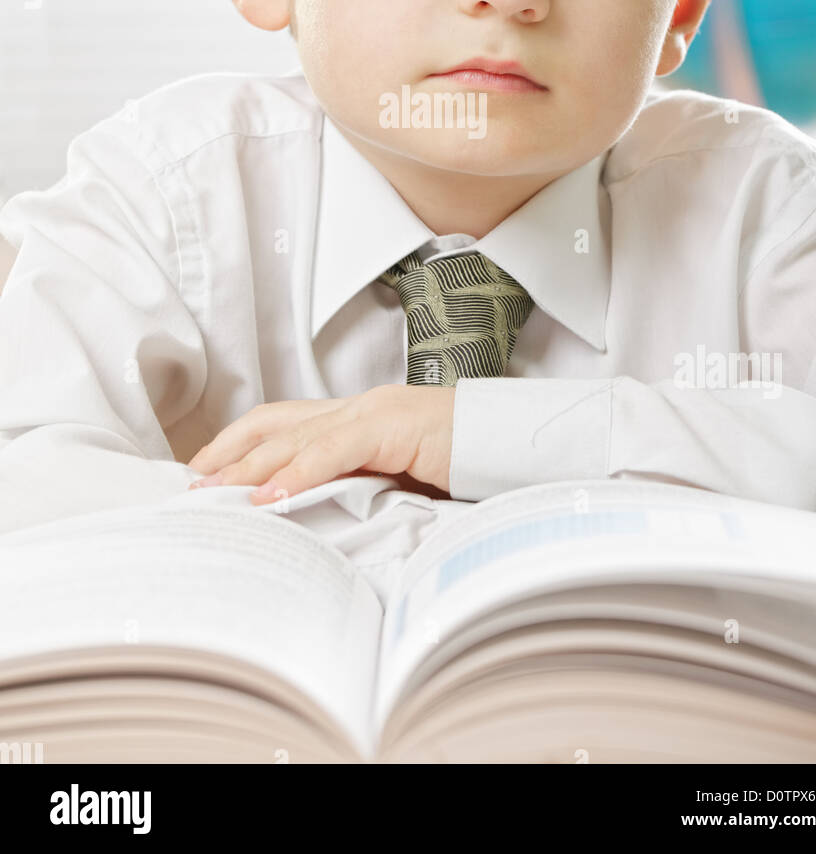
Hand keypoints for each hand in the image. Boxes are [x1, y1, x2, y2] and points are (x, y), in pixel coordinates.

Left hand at [186, 384, 454, 502]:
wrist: (511, 444)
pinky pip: (335, 450)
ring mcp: (374, 412)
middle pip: (276, 422)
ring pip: (296, 435)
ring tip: (215, 491)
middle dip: (229, 452)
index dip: (240, 443)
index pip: (283, 421)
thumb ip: (357, 489)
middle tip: (192, 483)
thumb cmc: (463, 467)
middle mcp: (358, 407)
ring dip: (251, 465)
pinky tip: (270, 496)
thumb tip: (309, 521)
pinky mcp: (393, 426)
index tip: (205, 471)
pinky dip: (298, 473)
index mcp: (358, 418)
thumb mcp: (398, 482)